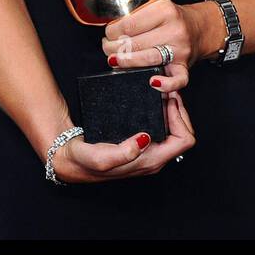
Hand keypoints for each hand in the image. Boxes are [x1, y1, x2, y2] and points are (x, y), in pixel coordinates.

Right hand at [48, 90, 195, 183]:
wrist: (70, 158)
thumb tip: (145, 139)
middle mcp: (155, 157)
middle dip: (180, 111)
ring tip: (161, 92)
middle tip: (167, 92)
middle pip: (184, 133)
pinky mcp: (142, 143)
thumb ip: (123, 153)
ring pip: (175, 128)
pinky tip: (153, 100)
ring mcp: (150, 150)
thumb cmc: (85, 161)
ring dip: (172, 110)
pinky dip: (162, 112)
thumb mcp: (101, 158)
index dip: (181, 119)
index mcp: (152, 162)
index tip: (167, 102)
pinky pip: (162, 126)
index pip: (184, 140)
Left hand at [101, 0, 213, 93]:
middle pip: (134, 43)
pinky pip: (177, 80)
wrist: (201, 27)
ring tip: (114, 60)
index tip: (109, 33)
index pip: (129, 24)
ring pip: (148, 59)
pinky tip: (152, 81)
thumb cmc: (174, 18)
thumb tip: (112, 30)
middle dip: (113, 47)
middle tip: (108, 47)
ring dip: (125, 62)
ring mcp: (180, 50)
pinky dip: (165, 84)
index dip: (112, 31)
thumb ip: (137, 13)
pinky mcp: (184, 66)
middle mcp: (175, 30)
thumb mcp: (157, 4)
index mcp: (165, 11)